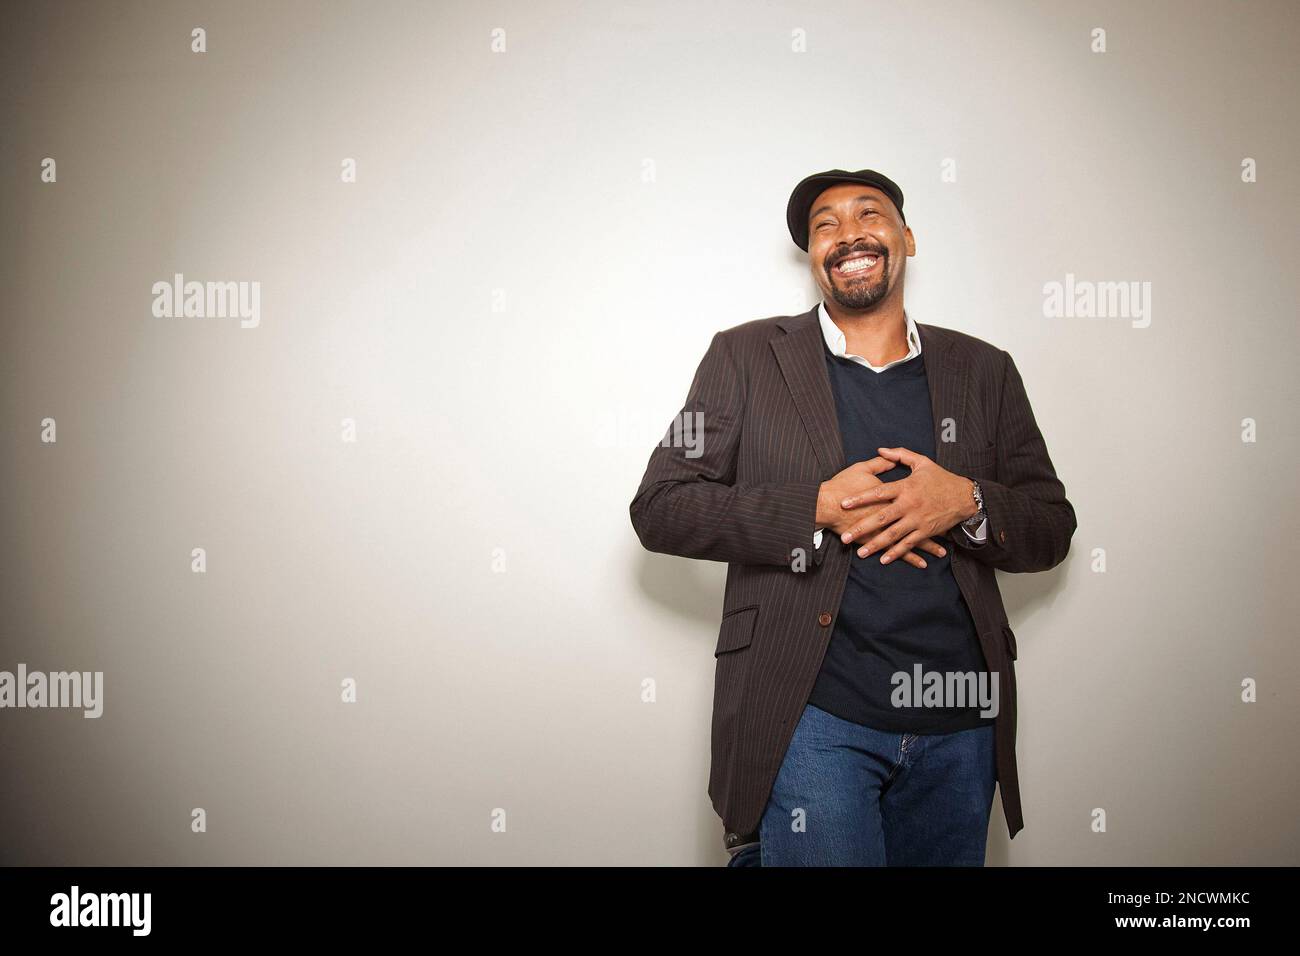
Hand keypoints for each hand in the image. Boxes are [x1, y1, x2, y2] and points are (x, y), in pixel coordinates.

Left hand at [837, 446, 977, 563]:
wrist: (965, 496)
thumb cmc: (941, 478)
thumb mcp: (922, 462)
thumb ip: (900, 454)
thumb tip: (881, 449)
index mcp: (906, 487)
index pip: (879, 492)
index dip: (861, 498)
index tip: (844, 503)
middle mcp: (910, 505)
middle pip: (882, 518)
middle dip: (862, 528)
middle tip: (846, 537)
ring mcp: (917, 520)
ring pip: (893, 535)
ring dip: (876, 545)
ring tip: (861, 553)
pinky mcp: (926, 531)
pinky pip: (908, 544)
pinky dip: (896, 552)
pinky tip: (883, 559)